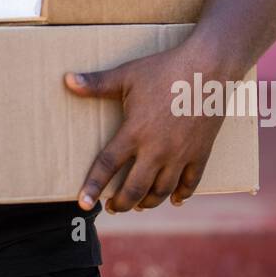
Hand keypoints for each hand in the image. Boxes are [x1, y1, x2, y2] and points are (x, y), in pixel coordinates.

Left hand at [63, 44, 233, 212]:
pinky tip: (175, 200)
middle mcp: (156, 150)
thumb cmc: (165, 69)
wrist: (209, 68)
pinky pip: (191, 182)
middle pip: (135, 188)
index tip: (82, 203)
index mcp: (134, 132)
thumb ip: (96, 83)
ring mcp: (180, 154)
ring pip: (162, 191)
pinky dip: (182, 194)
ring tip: (138, 206)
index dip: (93, 186)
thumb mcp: (127, 75)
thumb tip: (66, 80)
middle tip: (111, 208)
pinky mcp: (201, 152)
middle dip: (121, 203)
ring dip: (148, 202)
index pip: (107, 166)